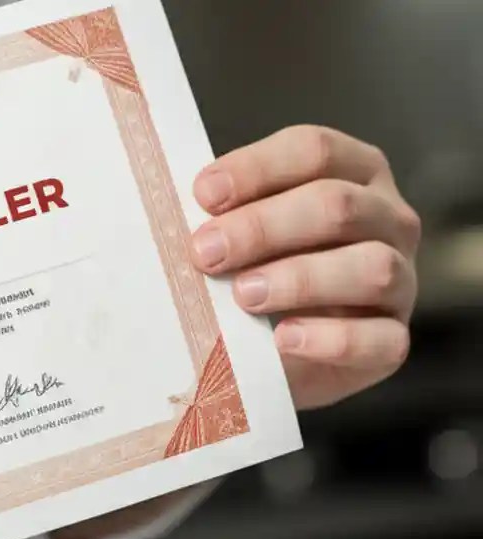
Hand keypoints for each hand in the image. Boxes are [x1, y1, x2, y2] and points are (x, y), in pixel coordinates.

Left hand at [189, 125, 420, 409]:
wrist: (277, 353)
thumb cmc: (256, 274)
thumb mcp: (239, 236)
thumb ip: (222, 216)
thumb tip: (172, 211)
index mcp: (353, 173)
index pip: (316, 151)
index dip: (257, 168)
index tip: (203, 195)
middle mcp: (387, 219)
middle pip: (337, 205)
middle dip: (263, 227)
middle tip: (206, 252)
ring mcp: (401, 280)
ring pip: (370, 267)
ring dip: (299, 279)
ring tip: (243, 296)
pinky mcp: (393, 340)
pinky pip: (380, 338)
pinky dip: (330, 338)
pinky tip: (283, 338)